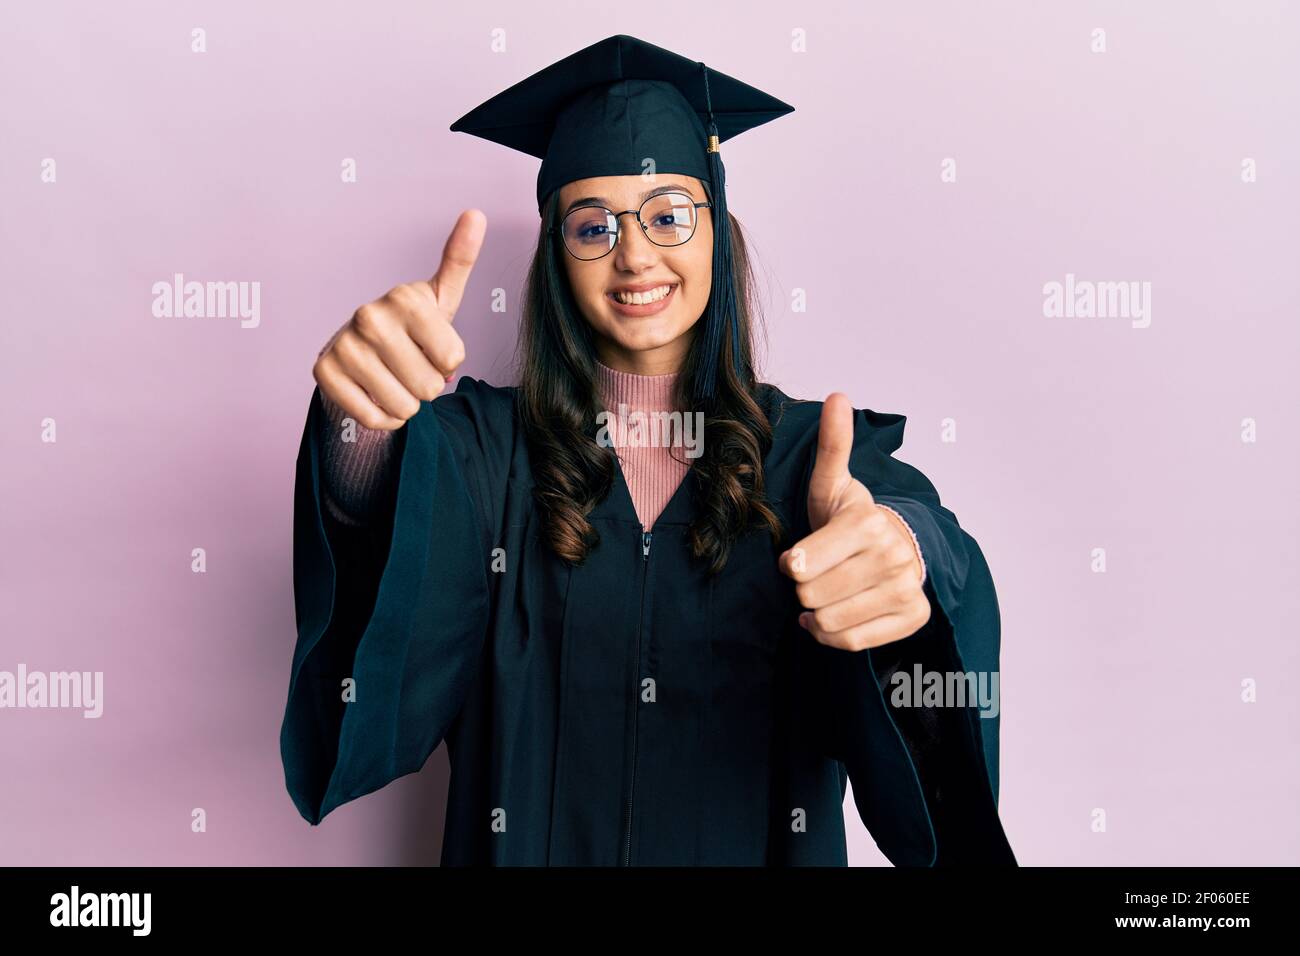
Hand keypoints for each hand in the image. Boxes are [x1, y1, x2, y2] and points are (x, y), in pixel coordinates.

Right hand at [313, 209, 485, 429]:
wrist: (359, 348)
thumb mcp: (439, 297)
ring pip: (404, 407)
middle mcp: (370, 316)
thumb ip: (459, 260)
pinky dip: (383, 417)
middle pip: (430, 387)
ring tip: (394, 379)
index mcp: (405, 297)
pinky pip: (375, 419)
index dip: (448, 362)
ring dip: (406, 404)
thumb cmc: (409, 326)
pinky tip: (375, 393)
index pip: (453, 359)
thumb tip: (477, 213)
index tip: (431, 346)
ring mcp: (344, 345)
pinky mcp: (324, 373)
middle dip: (428, 386)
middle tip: (410, 365)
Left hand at [778, 393, 929, 649]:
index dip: (791, 565)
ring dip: (816, 613)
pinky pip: (853, 642)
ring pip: (831, 620)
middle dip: (804, 588)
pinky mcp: (913, 617)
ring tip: (822, 594)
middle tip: (815, 574)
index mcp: (867, 523)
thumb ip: (831, 445)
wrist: (898, 547)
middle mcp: (893, 556)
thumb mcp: (833, 483)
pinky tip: (830, 616)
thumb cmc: (851, 519)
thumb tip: (837, 397)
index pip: (800, 564)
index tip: (795, 559)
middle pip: (811, 594)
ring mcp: (906, 589)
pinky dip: (832, 635)